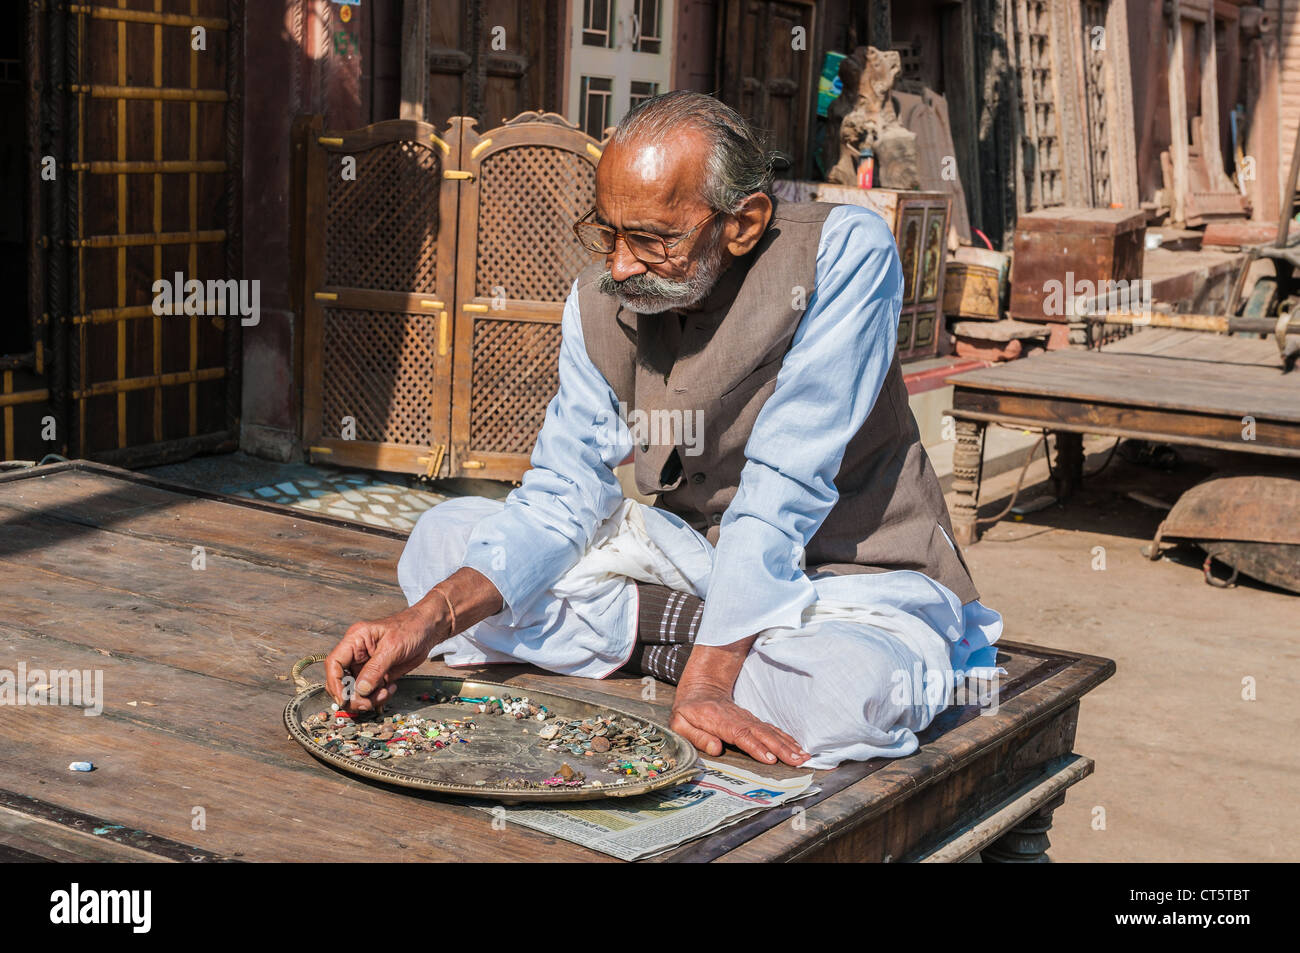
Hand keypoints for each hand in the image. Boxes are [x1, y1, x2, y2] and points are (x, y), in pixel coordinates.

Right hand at [324, 600, 445, 711]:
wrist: (429, 630)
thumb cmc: (411, 628)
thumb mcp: (392, 647)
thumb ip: (375, 669)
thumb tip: (360, 690)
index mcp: (355, 640)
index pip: (334, 663)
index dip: (335, 683)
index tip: (344, 698)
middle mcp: (357, 654)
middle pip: (341, 681)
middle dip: (352, 696)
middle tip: (367, 703)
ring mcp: (366, 666)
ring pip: (355, 690)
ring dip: (368, 698)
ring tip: (385, 693)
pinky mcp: (377, 675)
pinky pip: (370, 692)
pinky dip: (378, 696)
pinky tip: (391, 688)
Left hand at [670, 678, 810, 767]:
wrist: (701, 689)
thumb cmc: (688, 710)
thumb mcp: (680, 723)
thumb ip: (697, 737)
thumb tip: (716, 749)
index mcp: (719, 721)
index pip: (741, 734)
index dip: (756, 746)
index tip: (770, 759)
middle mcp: (738, 719)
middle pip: (761, 733)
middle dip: (781, 748)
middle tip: (796, 761)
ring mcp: (748, 719)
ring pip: (770, 731)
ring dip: (788, 744)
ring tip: (803, 757)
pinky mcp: (753, 722)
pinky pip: (772, 730)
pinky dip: (786, 739)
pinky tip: (797, 748)